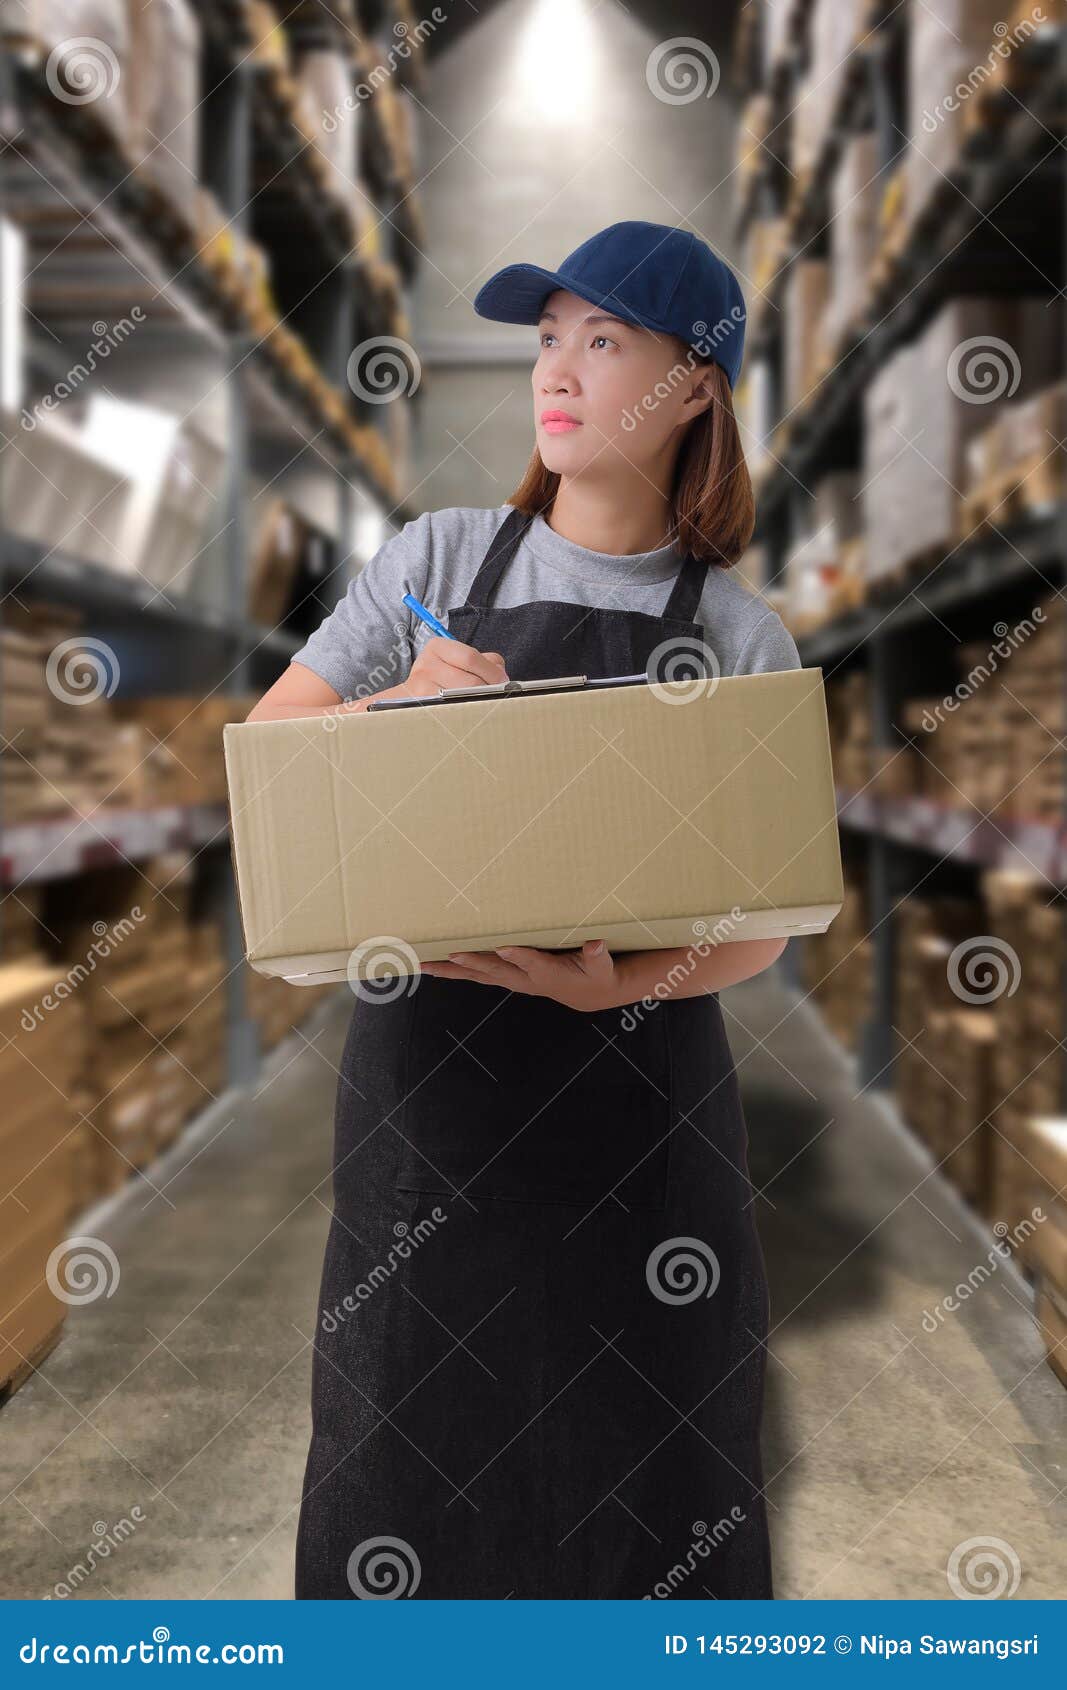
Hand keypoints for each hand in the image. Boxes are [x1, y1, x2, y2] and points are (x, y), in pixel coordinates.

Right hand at [357, 635, 507, 708]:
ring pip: (463, 700)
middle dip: (489, 691)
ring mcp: (422, 689)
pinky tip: (470, 715)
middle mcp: (426, 666)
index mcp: (437, 647)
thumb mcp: (459, 660)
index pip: (470, 658)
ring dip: (480, 704)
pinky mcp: (422, 709)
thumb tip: (502, 675)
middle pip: (469, 682)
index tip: (504, 683)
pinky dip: (467, 715)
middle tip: (496, 698)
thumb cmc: (443, 678)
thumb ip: (485, 661)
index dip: (492, 672)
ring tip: (483, 705)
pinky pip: (454, 714)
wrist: (410, 699)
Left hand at [419, 940, 620, 1011]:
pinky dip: (455, 970)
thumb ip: (597, 956)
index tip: (502, 948)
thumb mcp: (602, 965)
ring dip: (452, 971)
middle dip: (473, 963)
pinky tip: (435, 965)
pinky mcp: (507, 977)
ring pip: (478, 975)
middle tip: (451, 955)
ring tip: (425, 965)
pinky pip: (476, 974)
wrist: (588, 993)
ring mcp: (513, 980)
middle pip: (496, 971)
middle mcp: (525, 979)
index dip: (518, 956)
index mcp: (549, 973)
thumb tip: (596, 944)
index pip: (532, 963)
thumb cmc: (595, 974)